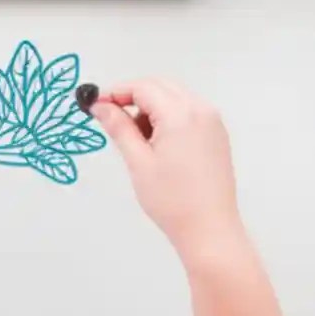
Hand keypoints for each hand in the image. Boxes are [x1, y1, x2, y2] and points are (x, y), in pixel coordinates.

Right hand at [89, 79, 241, 259]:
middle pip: (160, 86)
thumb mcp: (138, 162)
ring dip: (151, 107)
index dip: (116, 93)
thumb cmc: (172, 200)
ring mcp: (212, 121)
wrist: (210, 229)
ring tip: (137, 140)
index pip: (143, 87)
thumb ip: (119, 127)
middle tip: (112, 121)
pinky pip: (188, 111)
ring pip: (174, 97)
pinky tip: (158, 143)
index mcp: (181, 115)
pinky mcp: (217, 134)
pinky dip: (168, 116)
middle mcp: (201, 110)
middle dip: (133, 97)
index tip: (97, 106)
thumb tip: (100, 106)